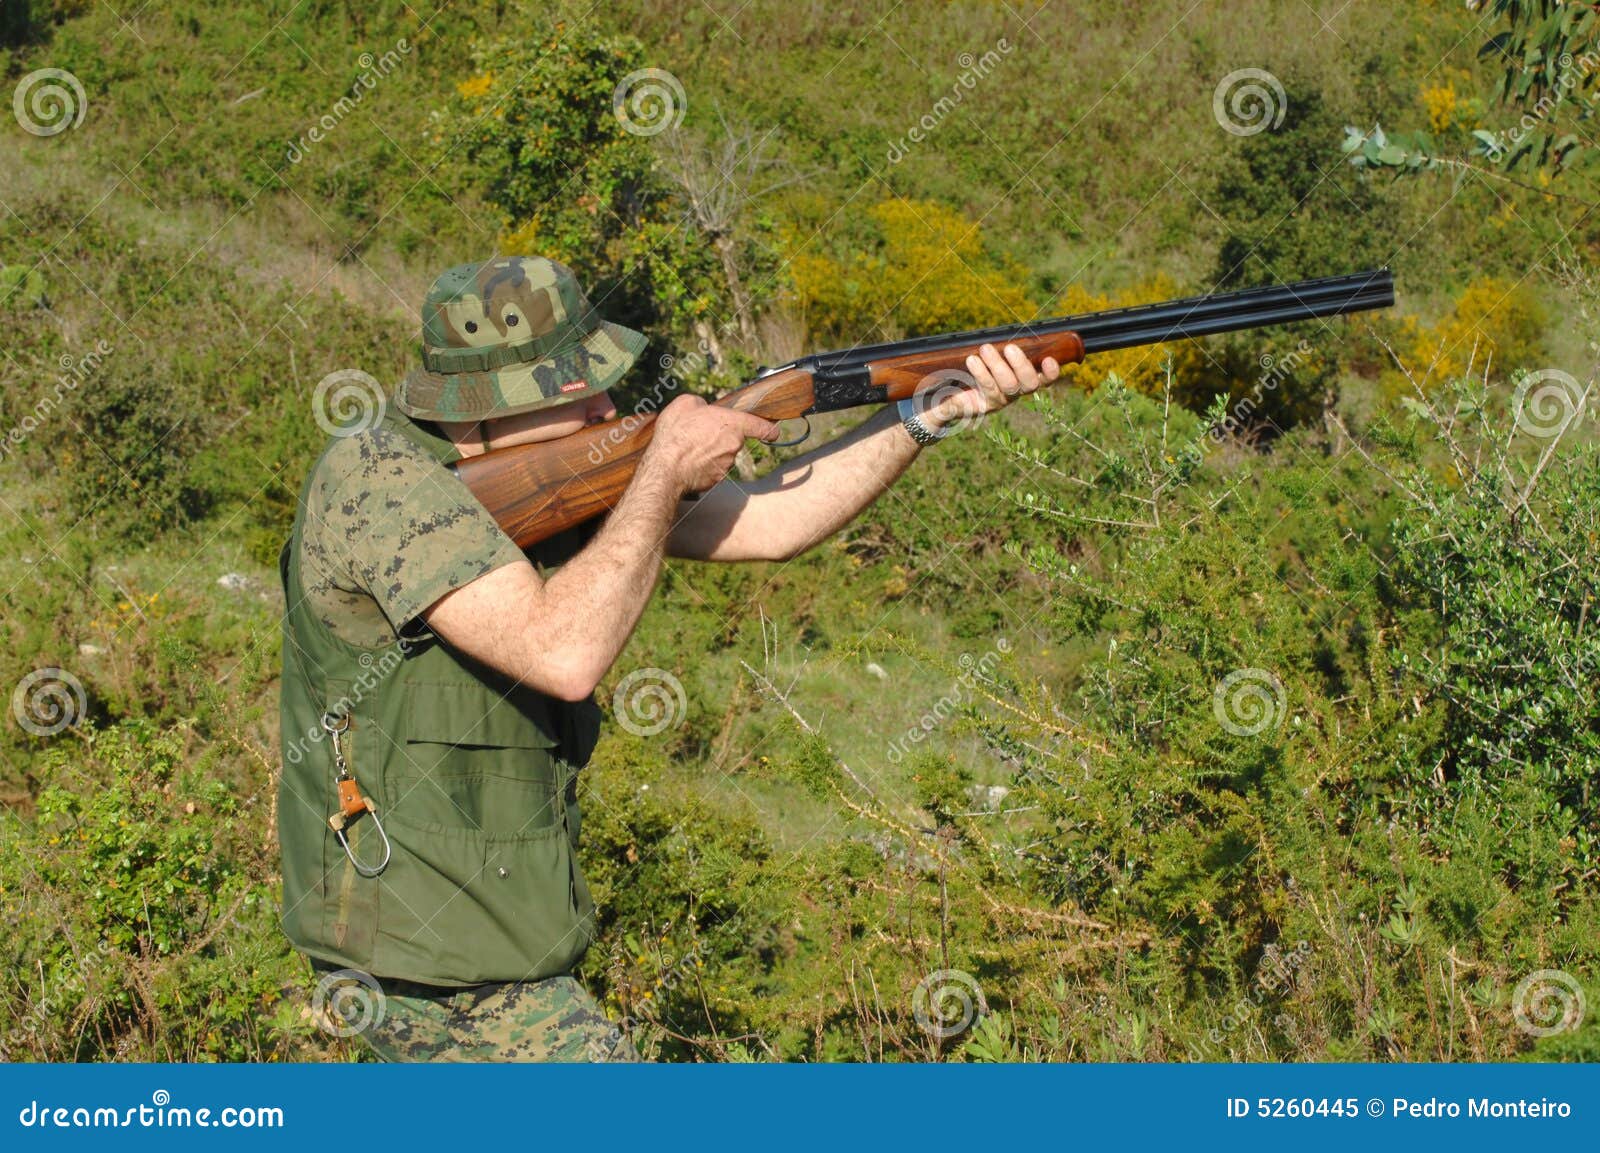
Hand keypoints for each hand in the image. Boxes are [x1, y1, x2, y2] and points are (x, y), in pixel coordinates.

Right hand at [642, 394, 779, 495]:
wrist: (666, 468)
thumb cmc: (676, 434)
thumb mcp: (685, 403)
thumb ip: (701, 403)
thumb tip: (703, 408)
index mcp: (733, 424)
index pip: (760, 426)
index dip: (769, 428)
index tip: (774, 431)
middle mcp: (734, 445)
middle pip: (734, 439)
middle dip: (721, 436)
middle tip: (699, 433)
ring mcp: (726, 465)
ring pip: (722, 454)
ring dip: (710, 451)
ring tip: (688, 447)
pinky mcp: (716, 480)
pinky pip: (712, 468)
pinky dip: (703, 465)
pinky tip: (687, 461)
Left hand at [923, 342, 1061, 430]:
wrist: (948, 393)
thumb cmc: (974, 368)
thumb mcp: (987, 357)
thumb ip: (999, 349)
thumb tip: (1011, 335)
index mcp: (1023, 378)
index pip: (1045, 378)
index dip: (1051, 372)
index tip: (1049, 359)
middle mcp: (1016, 392)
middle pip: (1029, 383)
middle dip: (1021, 364)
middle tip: (1009, 347)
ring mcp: (1000, 400)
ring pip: (1008, 386)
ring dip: (998, 366)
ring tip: (985, 349)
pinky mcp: (983, 405)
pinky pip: (986, 390)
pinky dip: (981, 373)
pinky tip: (972, 360)